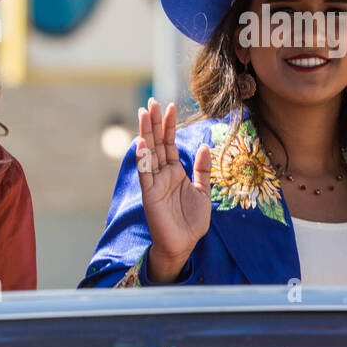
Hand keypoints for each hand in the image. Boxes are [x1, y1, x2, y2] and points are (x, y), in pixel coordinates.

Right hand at [135, 98, 210, 282]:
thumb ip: (202, 169)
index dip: (169, 125)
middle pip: (156, 143)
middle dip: (154, 123)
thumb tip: (205, 145)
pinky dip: (142, 159)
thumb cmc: (191, 221)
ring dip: (146, 133)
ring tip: (144, 113)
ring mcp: (154, 183)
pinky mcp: (149, 195)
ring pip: (149, 153)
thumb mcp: (204, 191)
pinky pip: (145, 174)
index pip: (169, 143)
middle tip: (151, 102)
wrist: (184, 244)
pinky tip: (141, 144)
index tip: (169, 106)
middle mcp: (162, 174)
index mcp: (174, 172)